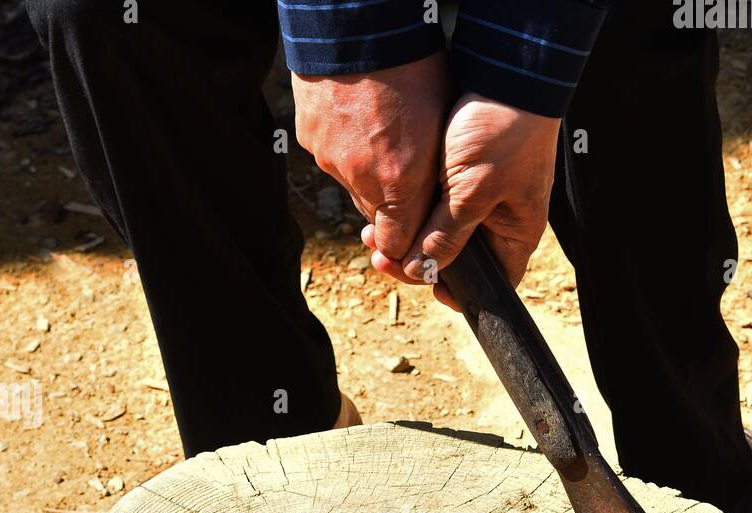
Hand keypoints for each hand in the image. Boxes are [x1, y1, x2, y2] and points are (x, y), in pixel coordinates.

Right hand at [293, 54, 450, 264]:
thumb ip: (433, 176)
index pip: (396, 245)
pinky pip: (331, 158)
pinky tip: (357, 121)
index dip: (405, 249)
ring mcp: (330, 160)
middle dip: (390, 210)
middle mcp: (360, 179)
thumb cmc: (415, 68)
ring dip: (367, 177)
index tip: (413, 245)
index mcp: (399, 181)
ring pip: (352, 187)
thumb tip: (431, 208)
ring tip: (382, 138)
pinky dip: (344, 149)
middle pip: (374, 219)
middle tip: (405, 182)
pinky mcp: (309, 138)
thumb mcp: (441, 126)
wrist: (359, 24)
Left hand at [367, 93, 559, 308]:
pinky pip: (436, 203)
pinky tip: (388, 206)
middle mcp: (500, 220)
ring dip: (408, 234)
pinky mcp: (464, 173)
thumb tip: (422, 273)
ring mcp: (482, 196)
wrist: (505, 70)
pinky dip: (413, 208)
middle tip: (381, 255)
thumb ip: (446, 236)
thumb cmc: (502, 131)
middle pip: (456, 259)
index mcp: (516, 234)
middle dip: (417, 260)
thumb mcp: (471, 192)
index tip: (423, 287)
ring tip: (372, 231)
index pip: (491, 283)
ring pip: (440, 231)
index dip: (458, 292)